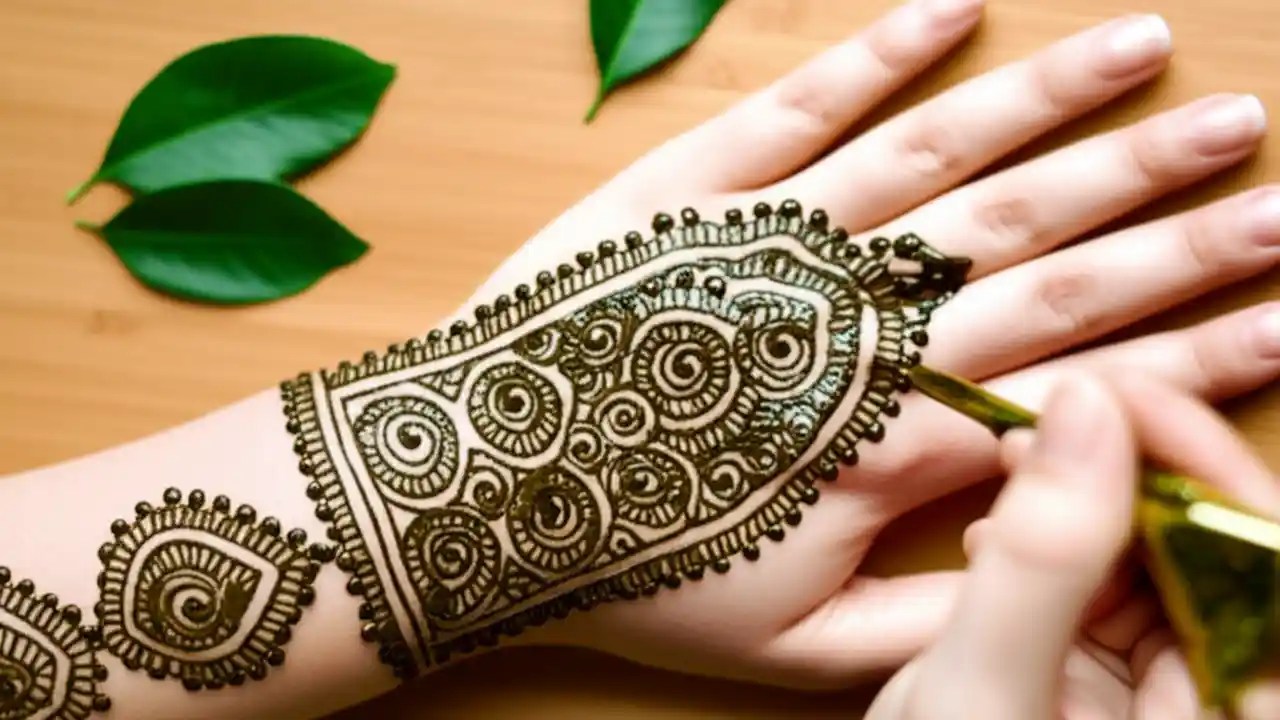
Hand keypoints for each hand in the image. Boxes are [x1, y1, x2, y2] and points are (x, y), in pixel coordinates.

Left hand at [444, 0, 1279, 688]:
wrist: (467, 491)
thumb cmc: (631, 572)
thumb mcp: (801, 643)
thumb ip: (940, 592)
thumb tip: (1049, 535)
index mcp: (892, 436)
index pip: (1086, 380)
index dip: (1201, 341)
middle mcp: (852, 318)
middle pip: (1044, 252)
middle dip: (1175, 213)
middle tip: (1270, 163)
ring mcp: (773, 236)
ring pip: (946, 156)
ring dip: (1059, 104)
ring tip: (1151, 52)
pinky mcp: (690, 185)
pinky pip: (802, 101)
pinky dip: (880, 50)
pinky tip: (953, 3)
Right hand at [863, 373, 1279, 719]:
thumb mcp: (985, 692)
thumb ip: (1043, 561)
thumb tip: (1086, 410)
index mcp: (1227, 717)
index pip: (1261, 563)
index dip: (1206, 470)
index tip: (1121, 397)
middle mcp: (1212, 697)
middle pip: (1221, 551)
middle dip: (1141, 469)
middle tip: (1056, 412)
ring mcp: (1163, 685)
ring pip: (1161, 554)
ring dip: (1095, 493)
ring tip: (1019, 456)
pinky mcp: (1108, 672)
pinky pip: (1107, 578)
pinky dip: (1057, 534)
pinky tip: (1005, 521)